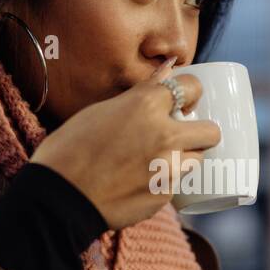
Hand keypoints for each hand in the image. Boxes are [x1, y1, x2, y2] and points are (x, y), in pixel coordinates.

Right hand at [30, 63, 220, 229]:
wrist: (58, 199)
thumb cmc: (69, 149)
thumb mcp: (99, 111)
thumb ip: (139, 94)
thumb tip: (166, 70)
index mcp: (147, 105)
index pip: (192, 87)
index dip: (189, 92)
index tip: (183, 100)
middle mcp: (166, 136)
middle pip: (211, 131)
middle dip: (201, 131)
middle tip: (181, 134)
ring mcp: (169, 170)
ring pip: (197, 160)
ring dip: (184, 158)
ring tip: (157, 160)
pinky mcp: (164, 197)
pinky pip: (174, 185)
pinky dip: (162, 183)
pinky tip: (138, 183)